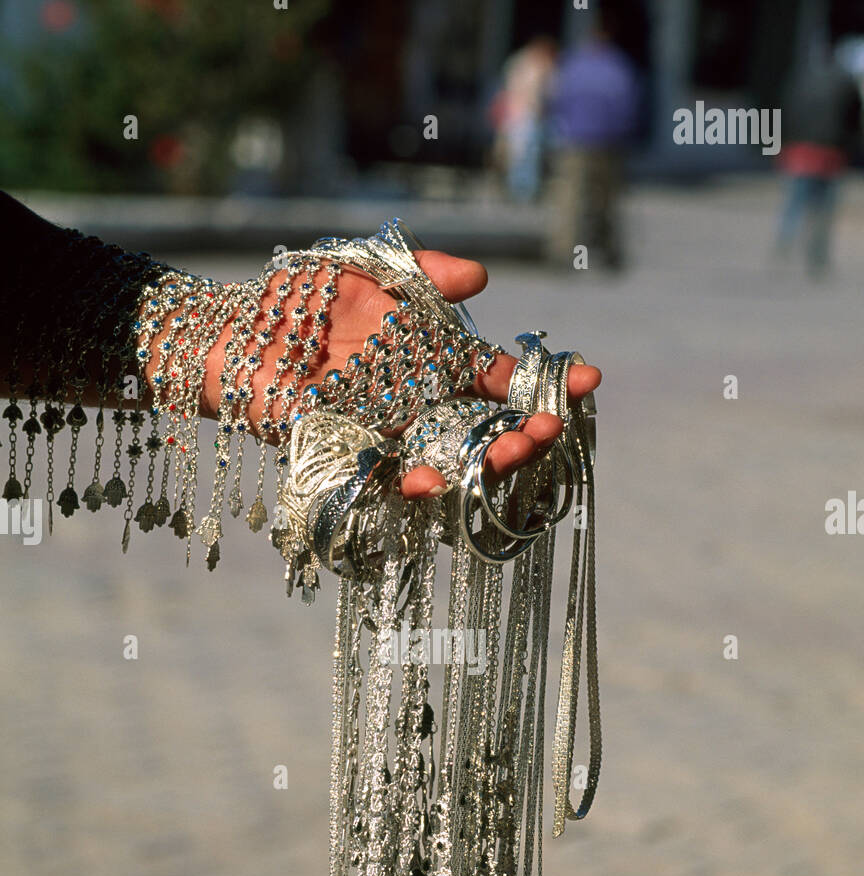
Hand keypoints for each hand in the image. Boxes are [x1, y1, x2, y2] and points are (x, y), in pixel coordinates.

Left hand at [206, 250, 600, 499]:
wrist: (233, 334)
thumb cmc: (298, 300)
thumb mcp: (369, 269)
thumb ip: (425, 274)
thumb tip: (481, 279)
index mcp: (434, 363)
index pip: (501, 380)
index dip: (544, 383)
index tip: (588, 379)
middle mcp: (422, 406)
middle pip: (489, 431)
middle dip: (525, 433)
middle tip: (548, 429)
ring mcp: (391, 437)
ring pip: (453, 463)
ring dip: (485, 464)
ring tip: (509, 453)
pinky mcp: (354, 459)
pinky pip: (393, 482)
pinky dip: (416, 483)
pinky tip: (436, 479)